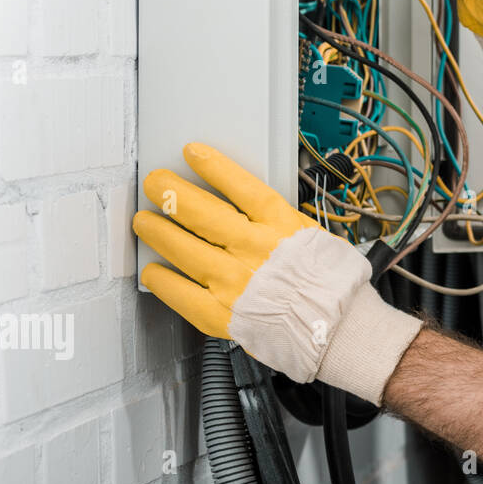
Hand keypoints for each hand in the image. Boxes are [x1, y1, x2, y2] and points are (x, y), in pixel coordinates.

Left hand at [131, 143, 421, 405]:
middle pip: (202, 213)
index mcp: (281, 227)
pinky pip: (180, 293)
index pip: (241, 187)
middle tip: (155, 183)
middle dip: (171, 193)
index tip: (193, 153)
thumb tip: (249, 208)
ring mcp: (234, 282)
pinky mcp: (221, 314)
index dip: (213, 166)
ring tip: (144, 220)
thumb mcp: (313, 237)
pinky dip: (162, 279)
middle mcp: (254, 250)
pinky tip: (153, 269)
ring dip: (158, 231)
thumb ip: (279, 223)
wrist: (338, 331)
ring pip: (183, 248)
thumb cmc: (332, 286)